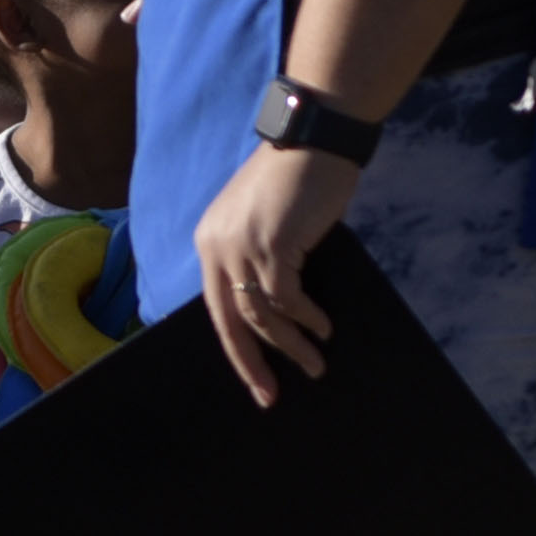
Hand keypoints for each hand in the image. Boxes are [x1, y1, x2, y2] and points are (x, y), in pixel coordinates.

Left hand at [193, 141, 364, 407]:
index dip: (237, 348)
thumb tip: (274, 309)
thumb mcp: (264, 220)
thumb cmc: (298, 180)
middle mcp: (217, 246)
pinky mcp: (272, 244)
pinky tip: (325, 328)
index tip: (256, 381)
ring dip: (291, 345)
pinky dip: (307, 318)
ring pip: (261, 314)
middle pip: (230, 321)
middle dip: (251, 364)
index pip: (216, 308)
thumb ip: (258, 257)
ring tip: (316, 364)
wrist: (315, 138)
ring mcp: (241, 245)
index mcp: (210, 241)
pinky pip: (287, 297)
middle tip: (270, 396)